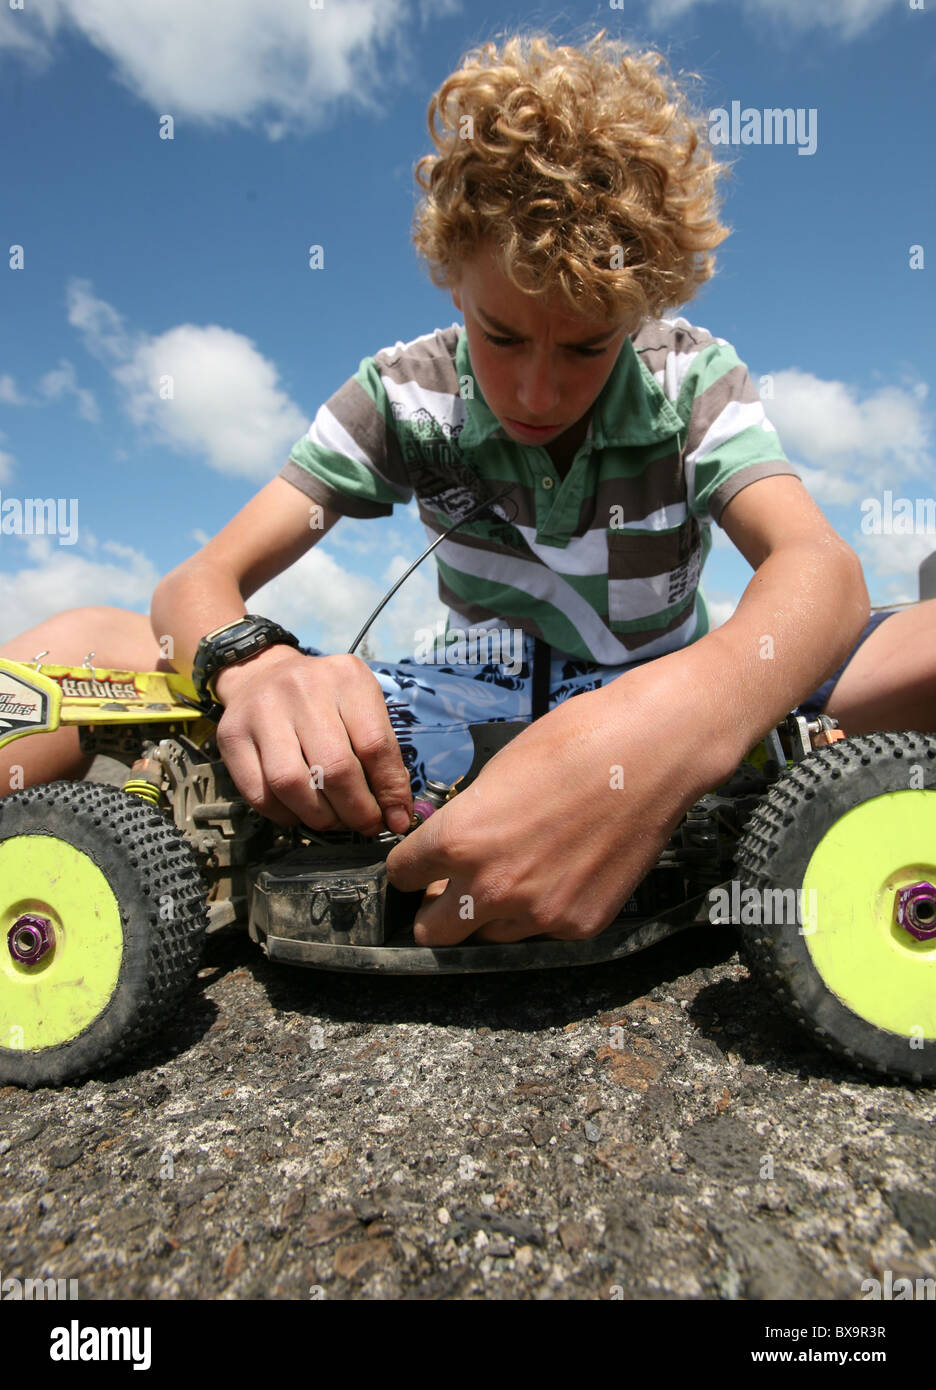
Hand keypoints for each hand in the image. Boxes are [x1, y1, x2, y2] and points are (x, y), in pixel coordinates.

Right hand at [211, 648, 411, 833]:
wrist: (262, 673)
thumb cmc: (323, 698)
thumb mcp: (361, 706)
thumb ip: (383, 755)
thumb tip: (396, 813)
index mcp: (345, 678)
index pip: (376, 745)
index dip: (389, 790)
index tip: (395, 817)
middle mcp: (301, 689)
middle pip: (334, 768)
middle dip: (356, 810)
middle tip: (366, 824)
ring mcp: (262, 711)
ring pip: (292, 785)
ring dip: (320, 817)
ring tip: (334, 821)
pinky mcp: (232, 736)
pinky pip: (260, 794)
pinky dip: (285, 815)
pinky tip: (300, 812)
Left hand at [386, 663, 733, 944]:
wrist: (649, 753)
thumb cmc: (571, 744)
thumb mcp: (495, 775)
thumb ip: (465, 825)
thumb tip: (450, 853)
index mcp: (458, 841)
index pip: (402, 877)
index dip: (411, 867)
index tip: (421, 865)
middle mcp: (491, 887)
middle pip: (434, 931)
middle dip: (436, 910)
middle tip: (454, 889)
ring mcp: (538, 913)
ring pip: (489, 935)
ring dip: (492, 914)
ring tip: (521, 873)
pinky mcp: (580, 925)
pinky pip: (543, 931)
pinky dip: (544, 910)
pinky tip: (564, 872)